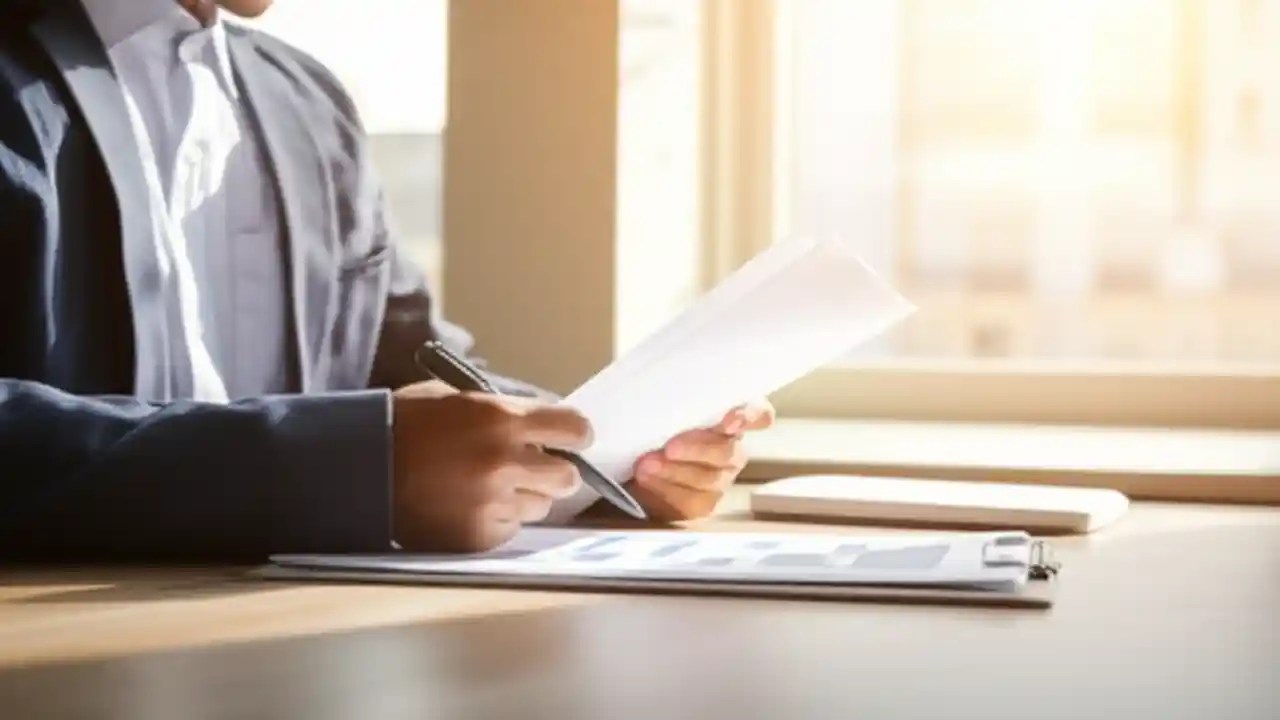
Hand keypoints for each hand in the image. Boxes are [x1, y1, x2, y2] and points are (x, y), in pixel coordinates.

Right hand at [391, 381, 591, 551]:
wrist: (360, 466)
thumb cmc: (407, 424)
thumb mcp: (458, 400)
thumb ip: (507, 413)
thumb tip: (546, 428)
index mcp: (502, 419)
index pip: (575, 429)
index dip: (576, 434)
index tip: (572, 438)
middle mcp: (504, 462)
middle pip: (567, 477)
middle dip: (556, 472)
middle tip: (535, 467)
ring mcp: (492, 503)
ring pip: (540, 506)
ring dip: (524, 497)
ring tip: (487, 486)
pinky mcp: (478, 536)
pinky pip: (511, 529)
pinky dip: (498, 519)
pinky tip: (469, 505)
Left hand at [629, 400, 775, 521]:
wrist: (636, 464)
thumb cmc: (657, 428)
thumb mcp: (664, 410)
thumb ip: (676, 403)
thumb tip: (659, 394)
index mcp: (731, 419)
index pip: (758, 414)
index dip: (751, 416)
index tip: (730, 421)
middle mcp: (733, 450)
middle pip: (727, 452)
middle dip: (697, 450)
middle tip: (670, 448)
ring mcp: (720, 480)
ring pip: (707, 479)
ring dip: (674, 471)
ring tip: (646, 464)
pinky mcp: (703, 504)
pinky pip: (690, 501)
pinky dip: (664, 488)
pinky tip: (647, 479)